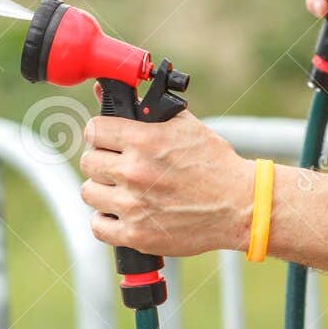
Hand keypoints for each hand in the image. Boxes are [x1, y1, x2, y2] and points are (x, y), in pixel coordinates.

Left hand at [79, 112, 254, 257]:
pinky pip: (98, 226)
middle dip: (103, 161)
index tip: (108, 140)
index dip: (100, 134)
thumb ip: (143, 109)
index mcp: (144, 140)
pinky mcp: (136, 235)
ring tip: (123, 189)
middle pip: (89, 162)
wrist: (238, 205)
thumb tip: (104, 93)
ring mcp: (133, 206)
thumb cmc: (214, 163)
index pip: (94, 130)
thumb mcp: (182, 125)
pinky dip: (107, 220)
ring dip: (104, 190)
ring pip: (89, 193)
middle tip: (120, 166)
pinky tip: (123, 212)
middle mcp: (134, 172)